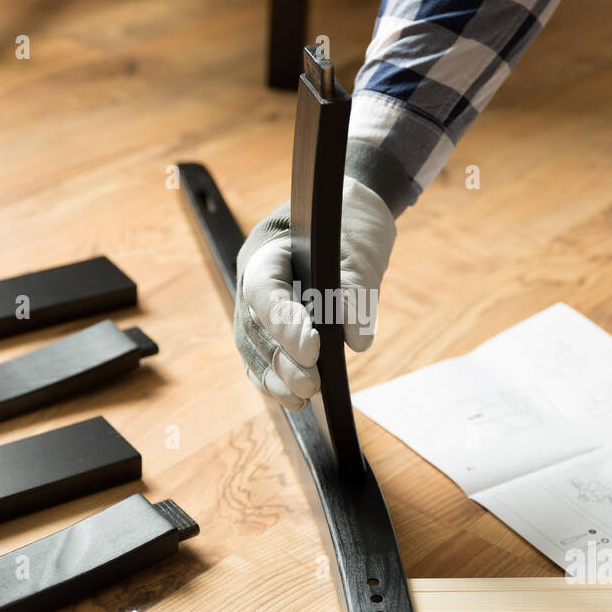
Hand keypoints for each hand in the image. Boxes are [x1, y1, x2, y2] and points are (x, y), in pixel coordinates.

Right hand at [233, 179, 395, 410]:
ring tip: (303, 398)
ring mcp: (257, 304)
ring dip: (275, 378)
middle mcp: (252, 279)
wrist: (348, 211)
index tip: (313, 350)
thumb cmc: (350, 221)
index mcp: (266, 250)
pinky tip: (294, 400)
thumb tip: (355, 341)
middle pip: (254, 327)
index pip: (263, 291)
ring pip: (253, 349)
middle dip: (281, 360)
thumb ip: (356, 292)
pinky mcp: (271, 325)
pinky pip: (262, 357)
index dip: (284, 324)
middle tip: (311, 384)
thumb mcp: (360, 250)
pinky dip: (275, 380)